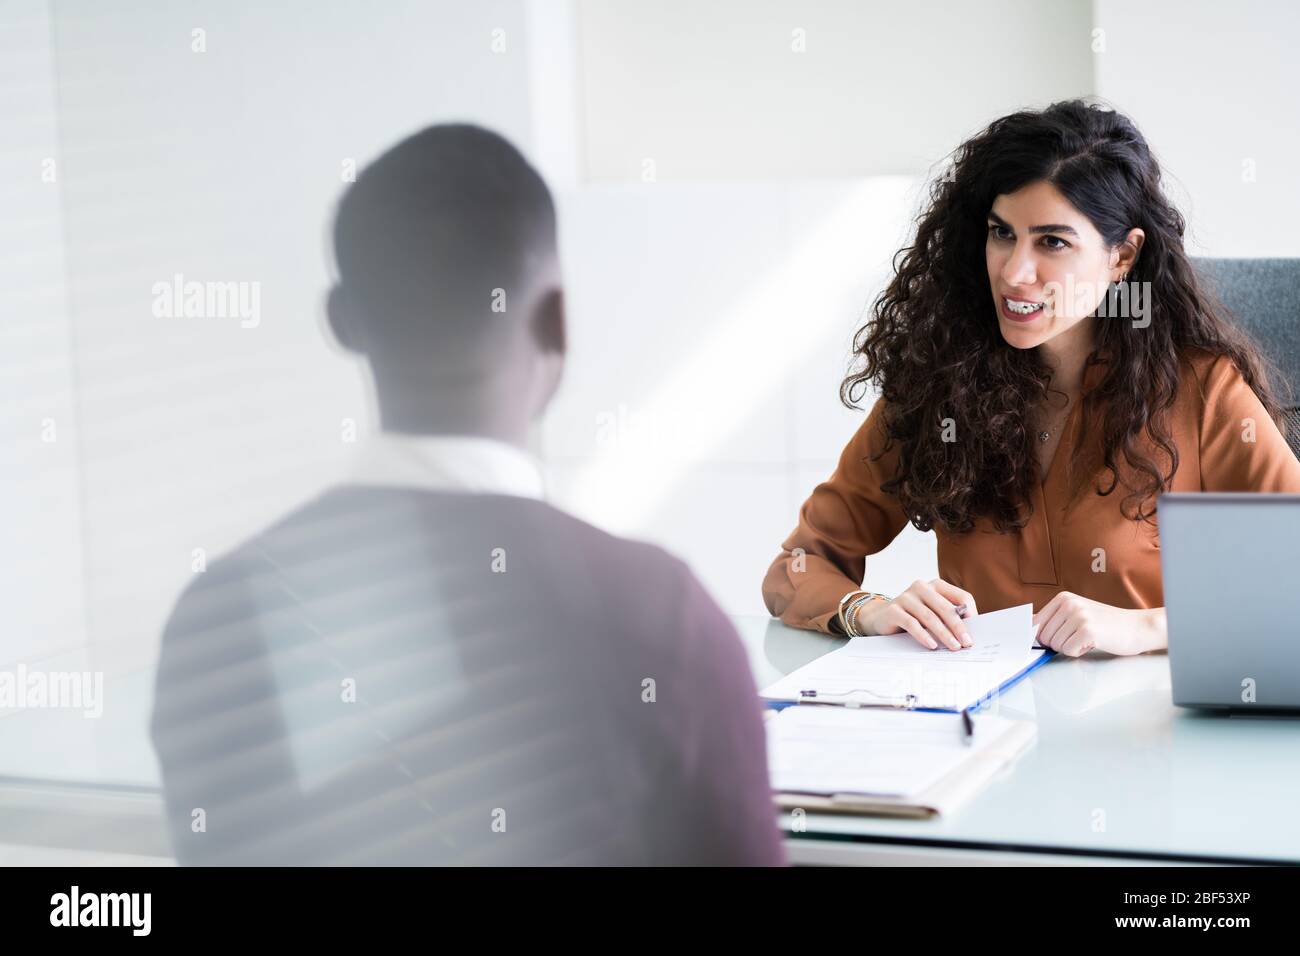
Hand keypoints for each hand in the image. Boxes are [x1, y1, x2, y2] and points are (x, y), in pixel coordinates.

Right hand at [856, 578, 976, 650]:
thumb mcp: (933, 613)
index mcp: (936, 585)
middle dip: (958, 627)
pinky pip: (911, 623)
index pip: (961, 596)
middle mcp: (921, 587)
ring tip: (953, 647)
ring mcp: (906, 597)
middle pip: (945, 608)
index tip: (976, 628)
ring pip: (929, 617)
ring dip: (944, 634)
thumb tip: (968, 633)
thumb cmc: (913, 616)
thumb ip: (948, 617)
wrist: (880, 617)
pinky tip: (932, 645)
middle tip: (967, 643)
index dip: (970, 612)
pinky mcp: (893, 610)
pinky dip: (923, 635)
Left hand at [1032, 592, 1149, 656]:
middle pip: (1043, 636)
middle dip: (1057, 643)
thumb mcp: (1077, 613)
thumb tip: (1028, 629)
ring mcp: (1079, 616)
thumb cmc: (1106, 624)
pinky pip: (1068, 651)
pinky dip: (1078, 652)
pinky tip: (1092, 643)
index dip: (1041, 636)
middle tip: (1077, 638)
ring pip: (1055, 645)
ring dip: (1070, 647)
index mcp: (1063, 598)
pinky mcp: (1088, 630)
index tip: (1049, 639)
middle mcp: (1069, 604)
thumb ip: (1054, 619)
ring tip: (1087, 639)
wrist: (1137, 627)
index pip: (1035, 622)